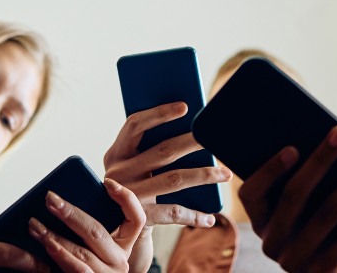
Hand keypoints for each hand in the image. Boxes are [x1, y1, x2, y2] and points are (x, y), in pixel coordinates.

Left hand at [27, 180, 146, 272]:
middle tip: (50, 198)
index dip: (126, 199)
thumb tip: (62, 202)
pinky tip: (46, 245)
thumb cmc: (84, 262)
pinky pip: (76, 269)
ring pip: (82, 252)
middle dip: (71, 213)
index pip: (137, 218)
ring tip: (34, 224)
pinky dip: (60, 255)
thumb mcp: (95, 246)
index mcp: (124, 244)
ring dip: (54, 236)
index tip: (107, 182)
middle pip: (98, 232)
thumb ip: (89, 227)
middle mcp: (120, 261)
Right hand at [103, 102, 231, 227]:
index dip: (159, 114)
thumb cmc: (130, 188)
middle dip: (193, 142)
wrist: (110, 230)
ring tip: (226, 174)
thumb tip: (189, 129)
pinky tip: (211, 218)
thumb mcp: (129, 166)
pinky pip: (173, 213)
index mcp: (115, 154)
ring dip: (204, 175)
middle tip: (216, 137)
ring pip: (174, 179)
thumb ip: (146, 149)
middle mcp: (119, 173)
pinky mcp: (138, 217)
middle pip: (163, 151)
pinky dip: (194, 216)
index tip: (185, 106)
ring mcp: (128, 195)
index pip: (134, 124)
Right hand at [237, 127, 336, 272]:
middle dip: (321, 160)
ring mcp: (298, 262)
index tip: (293, 147)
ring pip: (328, 213)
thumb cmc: (320, 224)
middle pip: (294, 196)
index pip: (250, 194)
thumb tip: (331, 139)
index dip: (269, 170)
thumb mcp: (304, 207)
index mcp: (261, 221)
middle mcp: (273, 244)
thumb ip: (306, 179)